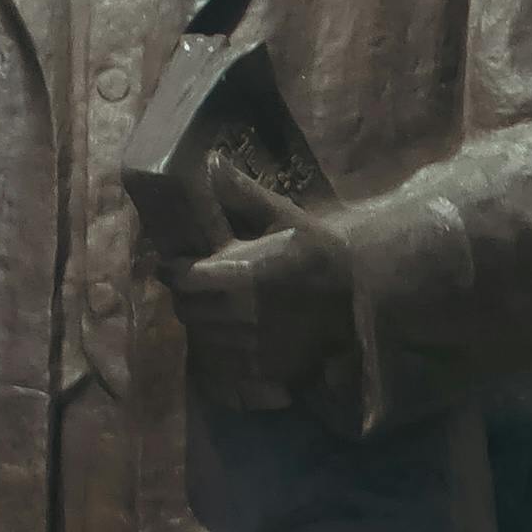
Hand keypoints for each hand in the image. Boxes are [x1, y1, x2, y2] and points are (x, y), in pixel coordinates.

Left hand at [164, 167, 353, 411]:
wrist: (359, 297)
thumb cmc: (319, 251)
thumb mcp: (286, 217)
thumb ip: (244, 194)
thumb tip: (210, 163)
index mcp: (246, 273)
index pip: (186, 278)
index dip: (173, 270)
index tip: (171, 264)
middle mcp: (244, 314)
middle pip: (188, 309)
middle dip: (184, 295)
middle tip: (191, 285)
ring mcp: (252, 346)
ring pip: (200, 336)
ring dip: (199, 321)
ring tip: (209, 306)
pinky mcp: (262, 369)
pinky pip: (220, 362)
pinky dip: (215, 347)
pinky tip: (226, 331)